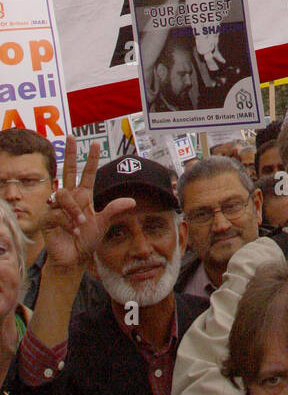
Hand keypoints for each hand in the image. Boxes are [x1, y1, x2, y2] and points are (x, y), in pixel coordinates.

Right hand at [41, 138, 134, 273]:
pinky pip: (56, 213)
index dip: (91, 159)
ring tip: (81, 224)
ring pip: (63, 195)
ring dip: (73, 209)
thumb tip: (132, 200)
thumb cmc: (86, 240)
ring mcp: (58, 207)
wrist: (73, 259)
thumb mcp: (103, 224)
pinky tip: (72, 232)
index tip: (95, 143)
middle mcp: (71, 198)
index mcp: (84, 196)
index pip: (87, 173)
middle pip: (69, 171)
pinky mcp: (48, 218)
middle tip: (70, 136)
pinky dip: (67, 222)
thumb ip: (114, 210)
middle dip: (70, 153)